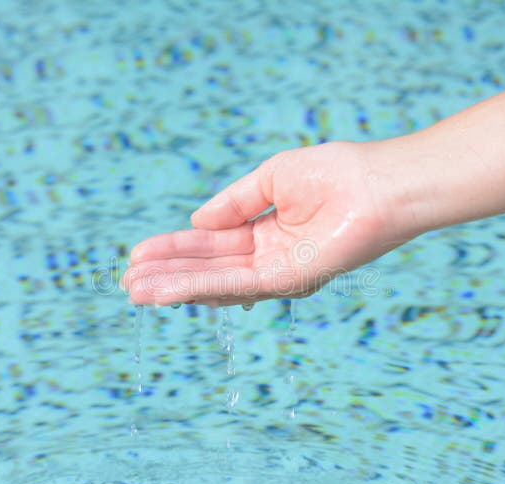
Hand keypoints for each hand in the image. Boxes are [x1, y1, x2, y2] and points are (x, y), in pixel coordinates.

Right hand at [121, 138, 427, 305]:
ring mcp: (279, 274)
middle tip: (126, 283)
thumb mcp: (271, 179)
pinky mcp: (291, 281)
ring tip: (135, 290)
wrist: (377, 182)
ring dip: (175, 287)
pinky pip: (238, 285)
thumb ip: (233, 204)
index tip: (138, 253)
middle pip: (209, 270)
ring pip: (217, 284)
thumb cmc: (335, 172)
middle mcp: (269, 258)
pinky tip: (169, 288)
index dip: (174, 249)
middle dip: (167, 275)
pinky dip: (202, 286)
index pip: (211, 245)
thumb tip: (195, 224)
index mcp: (264, 233)